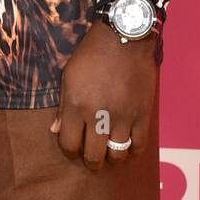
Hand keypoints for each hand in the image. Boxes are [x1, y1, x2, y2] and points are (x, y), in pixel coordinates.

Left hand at [51, 20, 157, 171]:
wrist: (124, 39)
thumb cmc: (91, 55)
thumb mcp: (68, 76)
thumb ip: (62, 106)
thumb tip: (56, 130)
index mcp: (75, 105)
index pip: (69, 144)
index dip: (69, 150)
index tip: (73, 146)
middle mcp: (98, 116)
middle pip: (93, 155)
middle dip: (91, 161)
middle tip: (92, 157)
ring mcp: (123, 117)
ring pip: (117, 154)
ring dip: (112, 157)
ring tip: (109, 151)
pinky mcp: (143, 115)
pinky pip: (139, 145)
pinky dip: (132, 150)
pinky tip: (127, 144)